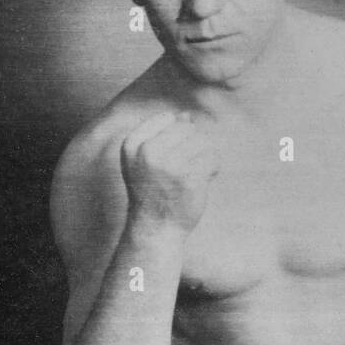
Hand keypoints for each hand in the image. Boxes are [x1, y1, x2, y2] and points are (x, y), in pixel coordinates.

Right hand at [120, 111, 217, 233]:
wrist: (155, 229)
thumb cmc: (153, 193)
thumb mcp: (146, 161)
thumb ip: (162, 136)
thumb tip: (187, 115)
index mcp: (133, 144)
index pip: (167, 118)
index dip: (177, 135)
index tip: (171, 157)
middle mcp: (148, 152)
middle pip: (187, 128)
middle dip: (193, 145)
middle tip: (186, 168)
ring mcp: (169, 164)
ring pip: (202, 141)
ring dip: (204, 157)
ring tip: (193, 174)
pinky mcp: (189, 177)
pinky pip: (212, 158)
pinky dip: (212, 169)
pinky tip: (202, 181)